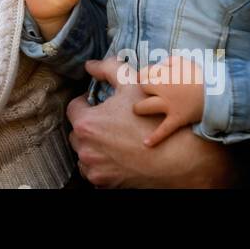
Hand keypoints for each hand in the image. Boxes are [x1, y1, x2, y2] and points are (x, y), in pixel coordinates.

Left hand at [67, 56, 234, 187]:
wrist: (175, 158)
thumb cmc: (153, 120)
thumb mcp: (133, 85)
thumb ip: (109, 69)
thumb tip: (91, 64)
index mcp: (86, 124)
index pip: (74, 107)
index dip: (86, 102)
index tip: (98, 103)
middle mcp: (85, 149)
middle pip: (78, 131)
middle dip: (90, 124)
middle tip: (109, 120)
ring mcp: (93, 168)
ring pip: (84, 151)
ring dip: (93, 144)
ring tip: (114, 138)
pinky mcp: (103, 183)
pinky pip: (93, 169)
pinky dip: (101, 162)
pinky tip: (117, 154)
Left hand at [132, 55, 206, 146]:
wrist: (217, 92)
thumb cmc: (200, 76)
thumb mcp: (184, 62)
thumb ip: (168, 62)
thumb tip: (158, 66)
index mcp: (165, 74)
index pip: (145, 73)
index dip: (145, 75)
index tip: (146, 77)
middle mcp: (163, 89)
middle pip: (144, 88)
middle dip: (145, 88)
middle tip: (148, 91)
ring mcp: (169, 105)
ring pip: (145, 107)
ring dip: (139, 108)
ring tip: (138, 110)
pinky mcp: (177, 118)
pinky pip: (164, 129)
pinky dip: (155, 137)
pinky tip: (146, 144)